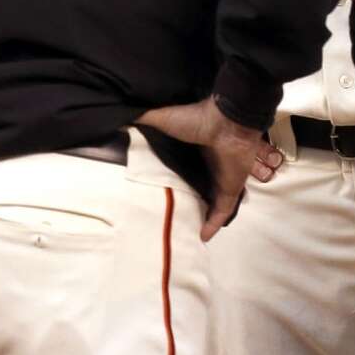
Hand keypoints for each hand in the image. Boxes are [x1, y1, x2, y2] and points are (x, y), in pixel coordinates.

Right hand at [136, 97, 282, 240]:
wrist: (226, 121)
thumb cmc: (197, 118)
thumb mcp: (164, 118)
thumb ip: (146, 118)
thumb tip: (123, 117)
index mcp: (197, 150)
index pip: (189, 169)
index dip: (180, 179)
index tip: (165, 190)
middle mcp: (211, 166)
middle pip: (202, 187)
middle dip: (192, 199)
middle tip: (175, 214)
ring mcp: (223, 178)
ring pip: (213, 202)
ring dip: (204, 215)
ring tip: (188, 229)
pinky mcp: (231, 189)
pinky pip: (223, 211)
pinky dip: (214, 224)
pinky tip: (203, 237)